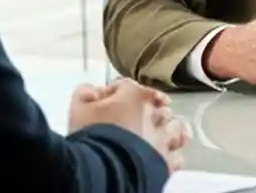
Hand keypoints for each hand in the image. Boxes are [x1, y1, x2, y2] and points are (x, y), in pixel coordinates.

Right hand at [68, 79, 189, 170]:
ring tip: (158, 134)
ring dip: (167, 129)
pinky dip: (170, 154)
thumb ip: (86, 93)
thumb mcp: (78, 108)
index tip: (104, 101)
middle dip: (148, 110)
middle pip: (158, 105)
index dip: (114, 92)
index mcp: (134, 95)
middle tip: (135, 119)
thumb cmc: (92, 136)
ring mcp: (163, 137)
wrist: (105, 169)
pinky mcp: (166, 161)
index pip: (127, 86)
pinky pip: (176, 155)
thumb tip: (92, 90)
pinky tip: (163, 155)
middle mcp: (155, 113)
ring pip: (175, 128)